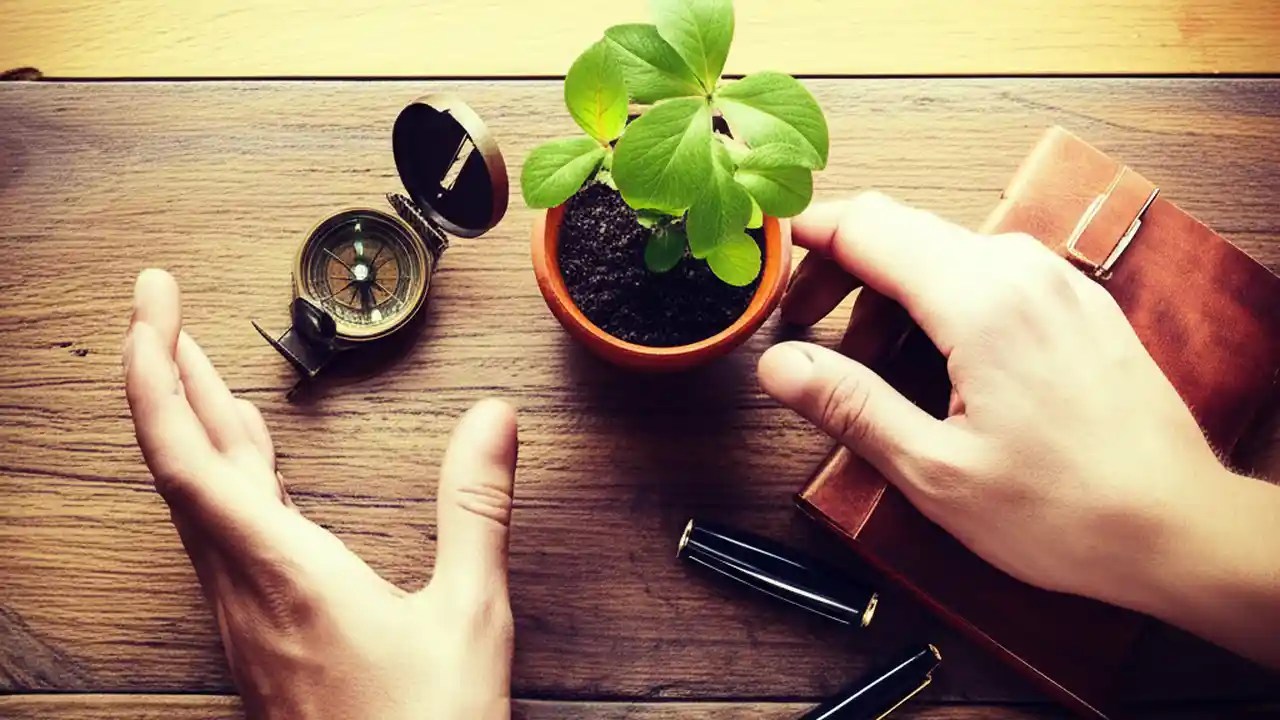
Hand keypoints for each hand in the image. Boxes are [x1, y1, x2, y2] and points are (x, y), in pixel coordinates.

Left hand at [123, 269, 515, 719]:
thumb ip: (475, 507)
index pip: (188, 456)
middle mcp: (243, 590)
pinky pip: (219, 538)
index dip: (158, 370)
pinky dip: (221, 480)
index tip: (154, 304)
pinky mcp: (259, 636)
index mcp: (282, 572)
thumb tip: (492, 418)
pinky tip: (245, 472)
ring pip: (195, 504)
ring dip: (190, 426)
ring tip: (194, 369)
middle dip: (164, 375)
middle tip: (162, 307)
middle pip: (178, 467)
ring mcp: (244, 617)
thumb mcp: (469, 614)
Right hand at [757, 193, 1259, 619]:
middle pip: (900, 232)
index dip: (805, 237)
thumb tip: (776, 365)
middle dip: (840, 274)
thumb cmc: (1064, 511)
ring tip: (873, 374)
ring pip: (942, 255)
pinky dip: (940, 305)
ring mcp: (1055, 281)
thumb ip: (848, 404)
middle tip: (803, 333)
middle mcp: (1020, 269)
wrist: (1178, 528)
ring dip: (890, 298)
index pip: (866, 226)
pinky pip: (987, 276)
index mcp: (980, 300)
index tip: (766, 259)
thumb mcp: (934, 470)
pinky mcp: (1076, 303)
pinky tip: (937, 370)